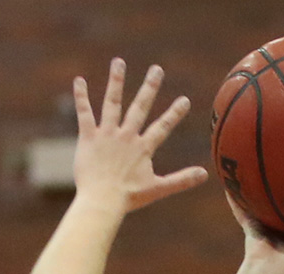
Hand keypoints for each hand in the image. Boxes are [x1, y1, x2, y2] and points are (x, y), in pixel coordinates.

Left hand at [72, 59, 209, 211]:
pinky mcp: (88, 138)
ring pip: (112, 103)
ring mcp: (107, 135)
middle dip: (149, 87)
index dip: (174, 113)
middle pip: (140, 107)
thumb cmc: (128, 198)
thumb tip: (205, 175)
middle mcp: (126, 136)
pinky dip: (81, 97)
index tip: (184, 99)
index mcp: (143, 147)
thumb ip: (181, 179)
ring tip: (119, 62)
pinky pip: (85, 113)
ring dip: (116, 81)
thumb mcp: (158, 188)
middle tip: (157, 69)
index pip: (162, 127)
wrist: (101, 201)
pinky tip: (79, 80)